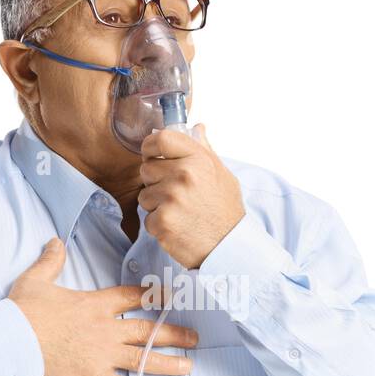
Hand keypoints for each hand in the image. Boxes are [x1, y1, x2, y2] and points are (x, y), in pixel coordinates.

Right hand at [8, 237, 197, 375]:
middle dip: (173, 333)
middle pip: (147, 330)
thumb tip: (54, 241)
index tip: (172, 298)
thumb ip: (50, 261)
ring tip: (188, 367)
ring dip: (167, 363)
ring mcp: (101, 353)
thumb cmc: (22, 311)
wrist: (11, 340)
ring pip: (142, 358)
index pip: (132, 297)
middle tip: (195, 338)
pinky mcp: (91, 374)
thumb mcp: (36, 280)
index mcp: (95, 304)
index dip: (154, 296)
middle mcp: (105, 328)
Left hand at [138, 124, 245, 269]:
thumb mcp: (222, 175)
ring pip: (145, 195)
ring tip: (180, 213)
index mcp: (198, 160)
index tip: (151, 155)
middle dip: (155, 182)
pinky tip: (178, 228)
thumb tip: (197, 128)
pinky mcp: (162, 221)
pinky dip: (159, 225)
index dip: (150, 146)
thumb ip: (205, 151)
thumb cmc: (225, 210)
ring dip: (156, 205)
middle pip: (146, 169)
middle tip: (176, 195)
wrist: (229, 247)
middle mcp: (184, 175)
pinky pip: (147, 218)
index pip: (160, 139)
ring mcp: (172, 198)